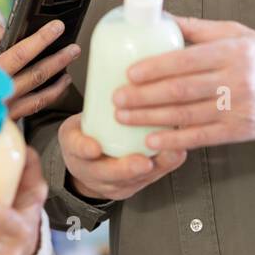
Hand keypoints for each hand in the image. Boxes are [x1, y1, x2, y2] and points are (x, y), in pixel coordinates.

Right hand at [0, 20, 78, 117]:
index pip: (24, 52)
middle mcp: (2, 93)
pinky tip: (50, 93)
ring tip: (68, 74)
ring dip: (57, 84)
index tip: (58, 27)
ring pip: (40, 97)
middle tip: (74, 49)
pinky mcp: (5, 121)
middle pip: (39, 74)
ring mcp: (5, 110)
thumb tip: (6, 29)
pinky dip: (43, 100)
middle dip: (60, 60)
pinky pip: (30, 110)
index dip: (43, 38)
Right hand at [58, 113, 186, 201]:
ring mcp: (115, 184)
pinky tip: (179, 151)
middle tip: (143, 161)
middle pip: (111, 175)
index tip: (94, 148)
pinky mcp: (135, 186)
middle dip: (128, 168)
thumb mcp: (76, 124)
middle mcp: (93, 173)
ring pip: (136, 180)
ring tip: (173, 152)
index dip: (85, 149)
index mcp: (75, 151)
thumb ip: (89, 110)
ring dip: (157, 166)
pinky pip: (151, 179)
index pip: (78, 150)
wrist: (87, 166)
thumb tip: (112, 69)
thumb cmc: (85, 137)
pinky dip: (166, 165)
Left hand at [112, 17, 254, 150]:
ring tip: (125, 117)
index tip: (130, 72)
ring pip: (186, 114)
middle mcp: (235, 79)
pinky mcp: (240, 130)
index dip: (154, 68)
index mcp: (231, 52)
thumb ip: (199, 29)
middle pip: (180, 89)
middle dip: (143, 95)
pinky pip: (201, 137)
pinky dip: (175, 140)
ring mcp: (238, 107)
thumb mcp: (237, 33)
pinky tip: (153, 140)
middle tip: (117, 98)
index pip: (185, 60)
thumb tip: (164, 19)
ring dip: (151, 117)